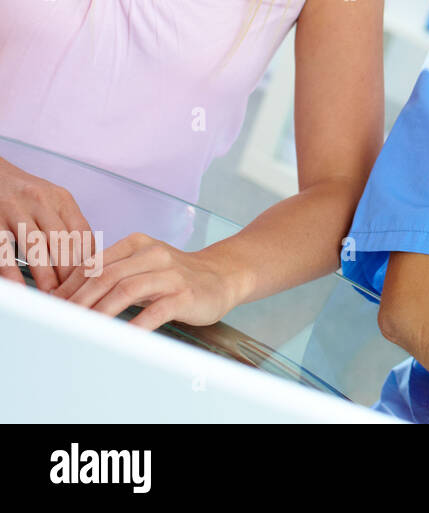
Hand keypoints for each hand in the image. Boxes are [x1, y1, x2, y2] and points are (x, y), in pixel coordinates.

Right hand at [0, 159, 94, 290]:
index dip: (88, 262)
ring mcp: (13, 211)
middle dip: (70, 274)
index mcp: (61, 199)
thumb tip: (91, 257)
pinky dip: (13, 273)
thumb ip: (69, 224)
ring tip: (52, 297)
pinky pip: (3, 252)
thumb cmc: (24, 192)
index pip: (82, 234)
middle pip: (62, 243)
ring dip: (46, 277)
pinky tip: (21, 289)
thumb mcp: (53, 200)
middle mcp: (39, 202)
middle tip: (74, 296)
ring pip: (36, 249)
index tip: (92, 283)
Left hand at [51, 232, 238, 330]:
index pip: (95, 263)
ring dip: (100, 311)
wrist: (225, 275)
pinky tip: (121, 337)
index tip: (51, 304)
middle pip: (106, 275)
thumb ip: (114, 273)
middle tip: (60, 319)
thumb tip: (70, 295)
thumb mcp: (144, 265)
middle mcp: (153, 255)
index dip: (70, 285)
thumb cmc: (177, 275)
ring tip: (83, 327)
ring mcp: (171, 274)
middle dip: (78, 299)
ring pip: (126, 290)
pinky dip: (135, 325)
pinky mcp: (186, 295)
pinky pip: (155, 311)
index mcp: (138, 244)